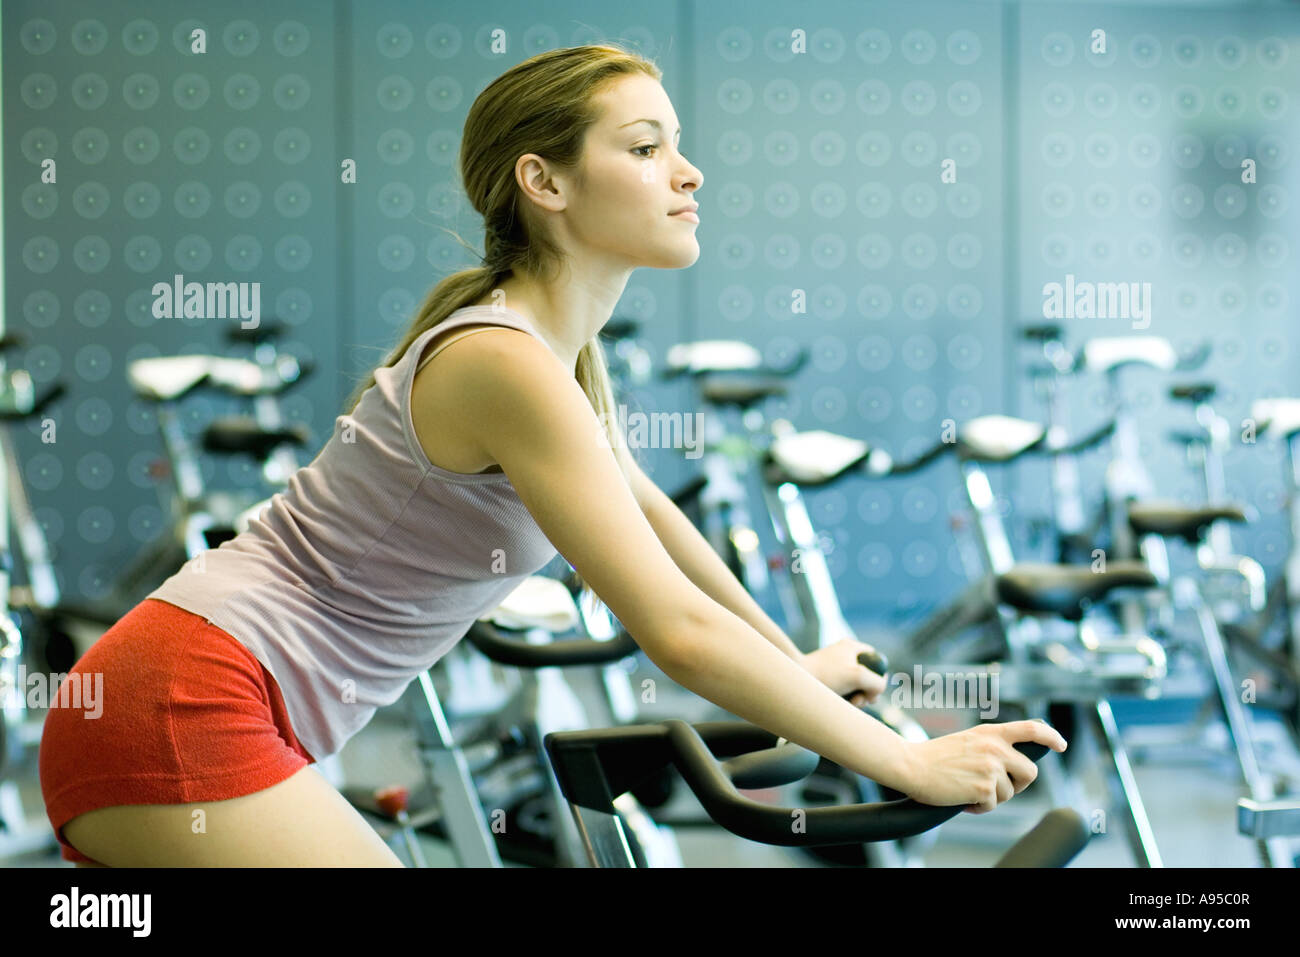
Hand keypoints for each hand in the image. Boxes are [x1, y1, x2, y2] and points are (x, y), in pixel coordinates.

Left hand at [800, 638, 886, 706]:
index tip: (872, 689)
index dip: (879, 677)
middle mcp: (844, 655)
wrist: (794, 682)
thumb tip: (880, 689)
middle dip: (868, 692)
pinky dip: (845, 701)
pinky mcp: (828, 681)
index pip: (876, 661)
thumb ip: (877, 682)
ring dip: (858, 699)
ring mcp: (835, 669)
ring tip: (849, 703)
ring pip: (857, 688)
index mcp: (852, 647)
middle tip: (862, 700)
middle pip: (868, 677)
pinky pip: (844, 692)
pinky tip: (839, 704)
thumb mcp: (858, 677)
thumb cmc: (825, 676)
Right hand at [898, 720, 1067, 813]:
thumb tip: (1015, 763)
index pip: (1031, 729)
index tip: (1060, 744)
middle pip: (1030, 772)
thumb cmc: (935, 757)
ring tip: (967, 790)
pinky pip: (993, 805)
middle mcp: (995, 747)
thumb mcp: (968, 741)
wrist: (911, 765)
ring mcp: (991, 767)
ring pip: (1010, 792)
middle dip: (1017, 784)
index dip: (1050, 736)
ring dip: (992, 797)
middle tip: (996, 787)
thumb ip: (993, 745)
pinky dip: (978, 807)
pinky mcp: (984, 787)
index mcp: (991, 733)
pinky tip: (962, 798)